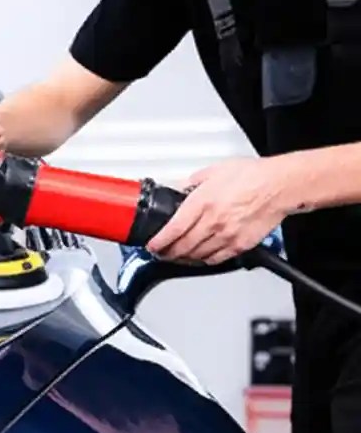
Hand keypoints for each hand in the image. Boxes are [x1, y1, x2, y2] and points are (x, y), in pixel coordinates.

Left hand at [146, 157, 296, 264]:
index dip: (158, 242)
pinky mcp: (240, 245)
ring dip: (184, 258)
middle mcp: (212, 221)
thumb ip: (191, 183)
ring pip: (197, 255)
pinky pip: (216, 259)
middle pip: (182, 247)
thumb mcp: (213, 171)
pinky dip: (204, 260)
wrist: (281, 185)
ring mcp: (227, 235)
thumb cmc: (252, 176)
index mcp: (202, 202)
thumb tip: (178, 188)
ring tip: (177, 255)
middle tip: (161, 252)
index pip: (172, 230)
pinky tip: (200, 256)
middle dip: (167, 253)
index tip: (152, 246)